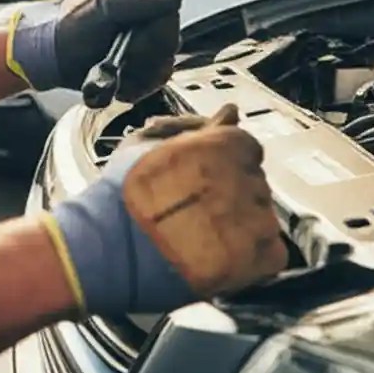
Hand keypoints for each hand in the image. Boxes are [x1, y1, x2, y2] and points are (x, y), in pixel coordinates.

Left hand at [6, 0, 180, 99]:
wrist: (53, 60)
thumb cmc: (72, 28)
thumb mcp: (101, 6)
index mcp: (142, 0)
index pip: (171, 15)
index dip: (157, 32)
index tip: (135, 40)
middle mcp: (148, 23)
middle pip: (169, 43)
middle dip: (144, 55)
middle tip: (120, 55)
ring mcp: (147, 49)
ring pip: (163, 66)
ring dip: (138, 74)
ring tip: (115, 71)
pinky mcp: (142, 72)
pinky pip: (154, 83)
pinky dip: (136, 88)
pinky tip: (118, 84)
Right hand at [44, 104, 286, 315]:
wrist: (102, 249)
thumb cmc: (119, 195)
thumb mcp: (149, 144)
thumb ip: (197, 125)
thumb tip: (230, 112)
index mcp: (223, 145)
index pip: (247, 148)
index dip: (225, 163)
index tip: (204, 180)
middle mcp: (244, 179)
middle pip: (255, 182)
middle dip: (232, 192)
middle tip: (197, 209)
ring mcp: (252, 220)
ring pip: (264, 216)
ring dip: (243, 223)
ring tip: (203, 235)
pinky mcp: (253, 260)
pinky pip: (272, 253)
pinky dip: (255, 257)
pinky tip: (222, 255)